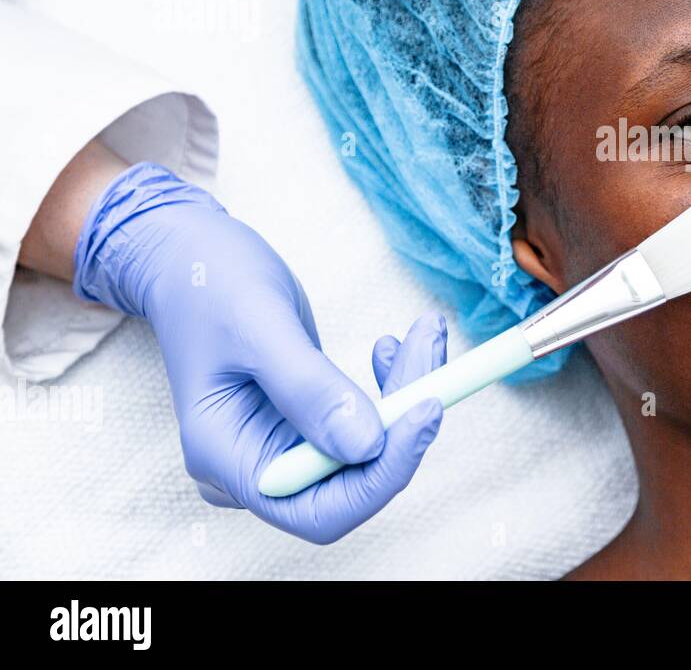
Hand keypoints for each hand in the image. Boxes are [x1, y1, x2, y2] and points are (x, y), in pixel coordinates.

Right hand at [73, 162, 444, 542]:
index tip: (425, 410)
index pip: (320, 510)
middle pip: (354, 480)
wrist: (185, 256)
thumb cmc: (208, 284)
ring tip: (423, 331)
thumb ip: (309, 390)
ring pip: (369, 448)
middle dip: (404, 422)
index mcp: (227, 459)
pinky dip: (394, 384)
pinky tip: (393, 344)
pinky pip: (365, 420)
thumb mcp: (259, 327)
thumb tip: (367, 445)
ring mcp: (282, 444)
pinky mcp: (306, 420)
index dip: (381, 474)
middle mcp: (256, 466)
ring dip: (408, 394)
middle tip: (430, 346)